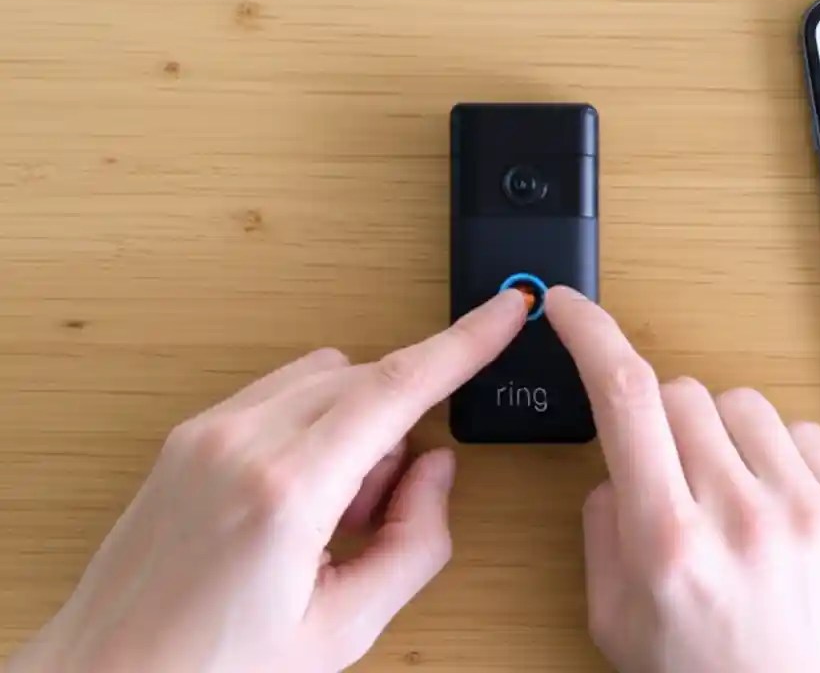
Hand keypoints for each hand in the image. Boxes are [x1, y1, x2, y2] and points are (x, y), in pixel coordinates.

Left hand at [10, 291, 528, 672]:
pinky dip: (312, 427)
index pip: (398, 387)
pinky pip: (279, 395)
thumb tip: (436, 469)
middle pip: (365, 378)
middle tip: (384, 508)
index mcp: (286, 491)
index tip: (505, 310)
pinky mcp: (186, 437)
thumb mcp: (343, 628)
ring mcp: (205, 433)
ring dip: (355, 426)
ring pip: (323, 380)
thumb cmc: (213, 671)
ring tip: (334, 514)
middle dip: (401, 424)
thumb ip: (414, 541)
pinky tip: (298, 499)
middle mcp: (239, 442)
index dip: (464, 343)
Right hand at [546, 287, 819, 672]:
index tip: (570, 309)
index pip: (624, 398)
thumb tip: (619, 465)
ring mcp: (806, 509)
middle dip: (663, 422)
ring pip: (743, 403)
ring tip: (734, 500)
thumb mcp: (617, 622)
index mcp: (667, 543)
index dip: (590, 335)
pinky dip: (780, 458)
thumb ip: (603, 531)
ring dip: (724, 436)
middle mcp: (739, 515)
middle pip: (683, 393)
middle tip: (673, 477)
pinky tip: (778, 509)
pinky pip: (803, 431)